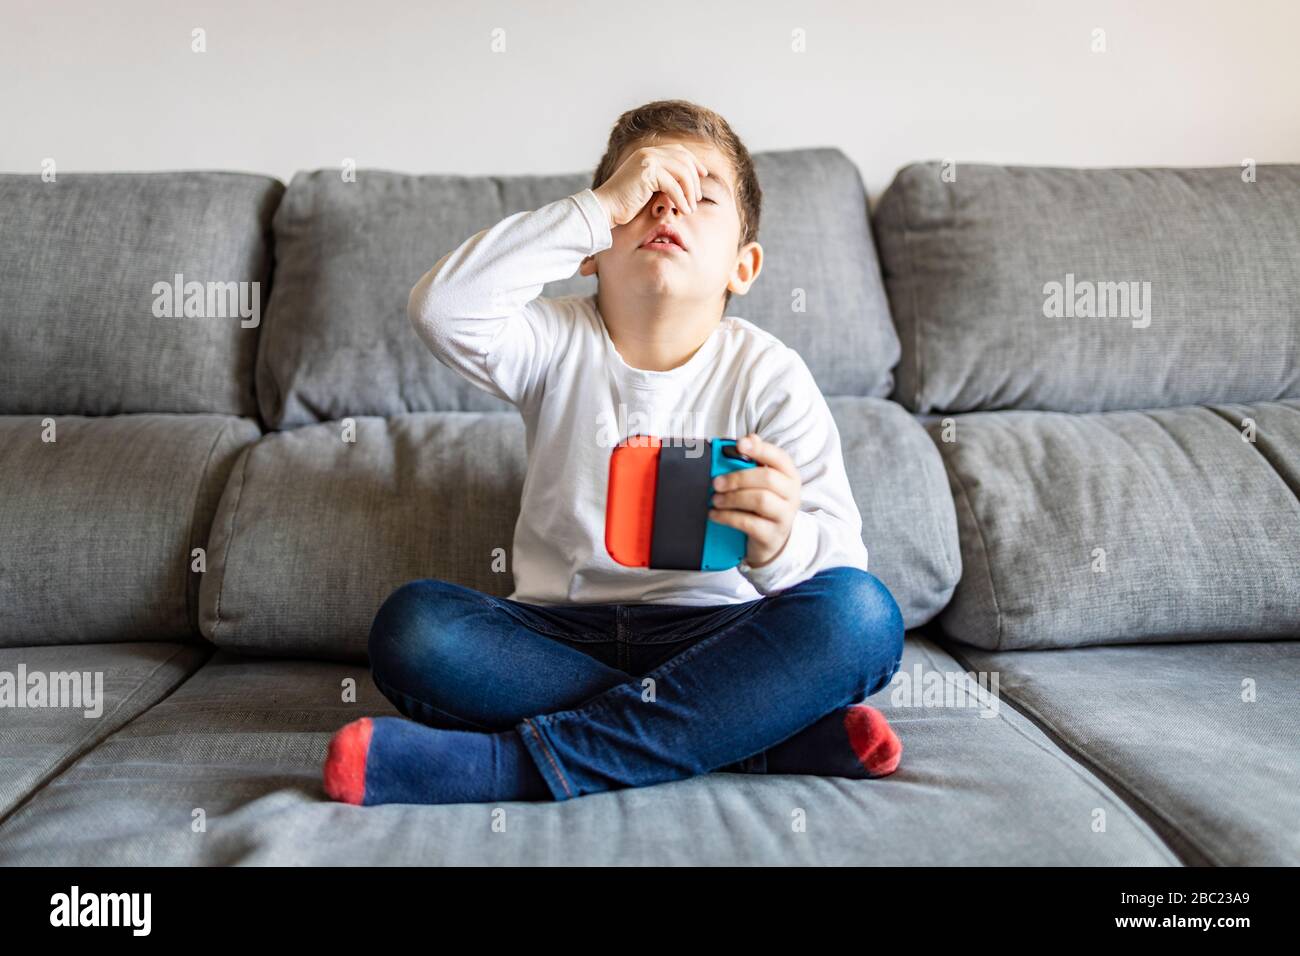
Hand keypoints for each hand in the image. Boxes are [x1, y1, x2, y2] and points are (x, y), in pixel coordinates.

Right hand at [592, 143, 708, 228]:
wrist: (604, 208)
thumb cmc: (624, 204)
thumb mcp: (647, 189)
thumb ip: (663, 182)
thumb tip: (686, 187)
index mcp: (648, 153)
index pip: (678, 151)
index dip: (694, 162)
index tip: (703, 175)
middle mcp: (648, 153)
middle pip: (684, 160)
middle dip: (695, 179)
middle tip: (697, 198)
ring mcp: (647, 160)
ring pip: (682, 172)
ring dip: (690, 192)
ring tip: (690, 208)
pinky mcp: (647, 173)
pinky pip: (674, 186)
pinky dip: (681, 200)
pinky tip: (683, 211)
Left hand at [707, 433, 800, 568]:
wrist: (772, 542)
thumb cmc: (763, 507)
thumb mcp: (761, 483)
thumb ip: (754, 461)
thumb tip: (749, 438)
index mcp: (789, 476)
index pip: (778, 457)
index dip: (759, 449)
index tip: (740, 445)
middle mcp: (791, 494)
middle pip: (767, 479)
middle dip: (738, 478)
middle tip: (716, 482)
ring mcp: (784, 516)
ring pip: (760, 500)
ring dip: (732, 498)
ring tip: (715, 500)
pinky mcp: (772, 535)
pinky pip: (749, 523)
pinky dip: (728, 517)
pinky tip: (715, 514)